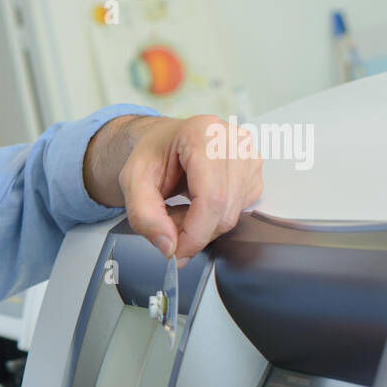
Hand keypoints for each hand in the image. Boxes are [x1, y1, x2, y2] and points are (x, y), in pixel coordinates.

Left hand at [120, 115, 262, 265]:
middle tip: (167, 227)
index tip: (176, 253)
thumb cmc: (152, 154)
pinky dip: (212, 219)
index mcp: (203, 134)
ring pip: (232, 215)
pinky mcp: (254, 173)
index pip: (211, 197)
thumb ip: (143, 215)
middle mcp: (234, 141)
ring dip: (201, 226)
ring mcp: (249, 156)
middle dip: (194, 232)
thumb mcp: (132, 181)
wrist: (165, 141)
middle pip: (224, 210)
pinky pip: (237, 211)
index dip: (194, 234)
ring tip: (178, 209)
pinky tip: (195, 204)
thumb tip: (168, 245)